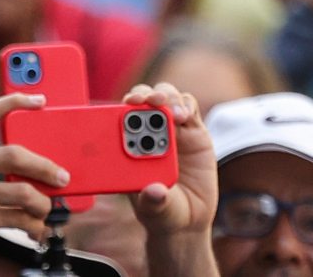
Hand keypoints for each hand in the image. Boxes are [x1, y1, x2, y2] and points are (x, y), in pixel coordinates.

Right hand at [0, 94, 64, 276]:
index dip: (17, 101)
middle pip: (16, 155)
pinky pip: (20, 218)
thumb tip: (30, 155)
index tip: (41, 101)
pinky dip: (35, 225)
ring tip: (45, 207)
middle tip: (62, 176)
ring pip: (24, 191)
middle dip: (47, 167)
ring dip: (43, 203)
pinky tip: (36, 227)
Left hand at [123, 83, 215, 237]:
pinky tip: (184, 115)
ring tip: (171, 111)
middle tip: (147, 101)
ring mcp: (171, 130)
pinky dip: (185, 106)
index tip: (123, 109)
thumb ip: (154, 202)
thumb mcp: (157, 212)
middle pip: (142, 102)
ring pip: (165, 98)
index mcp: (127, 150)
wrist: (190, 216)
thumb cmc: (164, 212)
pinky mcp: (193, 130)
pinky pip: (188, 107)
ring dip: (166, 97)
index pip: (118, 120)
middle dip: (142, 96)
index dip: (118, 111)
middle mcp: (148, 134)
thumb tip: (154, 192)